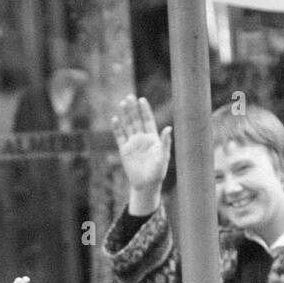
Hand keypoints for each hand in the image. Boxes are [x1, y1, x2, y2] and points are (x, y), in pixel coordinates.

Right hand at [110, 95, 170, 213]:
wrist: (146, 185)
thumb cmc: (158, 172)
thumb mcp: (163, 156)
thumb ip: (165, 142)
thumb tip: (168, 127)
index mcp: (153, 138)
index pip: (148, 120)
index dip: (145, 110)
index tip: (141, 99)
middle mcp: (142, 138)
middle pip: (136, 120)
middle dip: (133, 109)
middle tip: (129, 96)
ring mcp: (132, 144)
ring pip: (128, 126)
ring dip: (125, 115)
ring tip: (122, 103)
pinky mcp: (124, 151)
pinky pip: (119, 137)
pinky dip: (117, 128)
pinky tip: (115, 119)